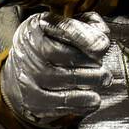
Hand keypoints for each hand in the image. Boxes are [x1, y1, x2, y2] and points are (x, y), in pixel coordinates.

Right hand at [0, 12, 111, 128]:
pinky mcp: (32, 99)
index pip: (62, 28)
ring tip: (103, 79)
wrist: (24, 72)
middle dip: (88, 61)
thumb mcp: (69, 28)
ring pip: (62, 78)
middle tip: (103, 66)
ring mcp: (28, 75)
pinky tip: (94, 99)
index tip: (103, 45)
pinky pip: (58, 102)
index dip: (84, 36)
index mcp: (39, 25)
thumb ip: (89, 26)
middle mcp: (29, 48)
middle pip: (62, 54)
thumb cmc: (53, 45)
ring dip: (90, 80)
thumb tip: (103, 37)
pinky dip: (81, 102)